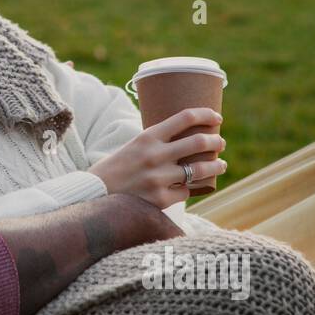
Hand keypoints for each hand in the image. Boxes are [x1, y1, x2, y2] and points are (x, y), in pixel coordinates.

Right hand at [87, 108, 226, 208]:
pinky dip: (191, 188)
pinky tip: (194, 186)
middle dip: (216, 141)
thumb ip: (157, 143)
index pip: (185, 118)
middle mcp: (155, 155)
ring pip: (200, 169)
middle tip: (220, 143)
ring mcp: (159, 178)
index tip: (216, 118)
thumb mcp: (133, 146)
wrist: (93, 195)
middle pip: (199, 142)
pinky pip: (186, 191)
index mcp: (147, 137)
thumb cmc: (114, 169)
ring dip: (217, 166)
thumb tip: (187, 140)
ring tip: (221, 165)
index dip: (206, 115)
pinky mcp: (160, 200)